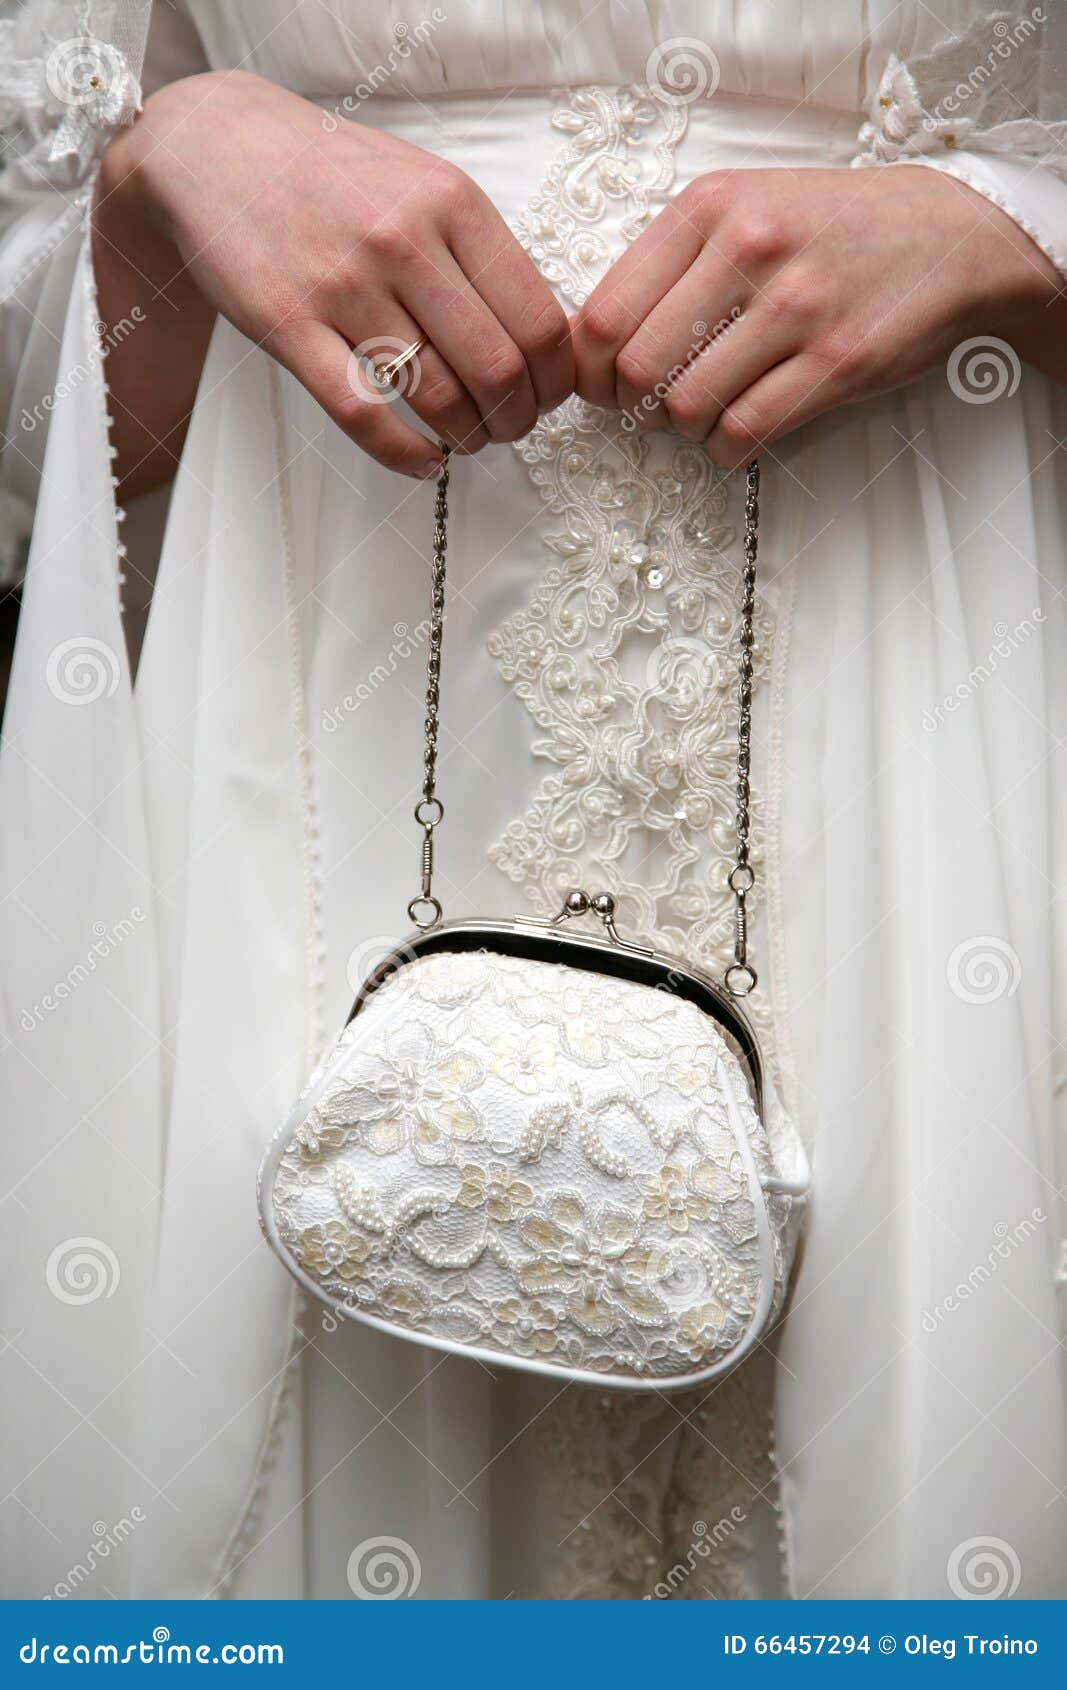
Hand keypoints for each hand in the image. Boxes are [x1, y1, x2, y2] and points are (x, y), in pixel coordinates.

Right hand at [93, 70, 571, 489]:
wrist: (216, 145)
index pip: (538, 319)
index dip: (554, 379)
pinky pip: (364, 415)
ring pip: (438, 397)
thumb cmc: (331, 175)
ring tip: (468, 441)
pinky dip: (406, 455)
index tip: (547, 396)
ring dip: (468, 439)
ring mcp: (343, 284)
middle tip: (511, 429)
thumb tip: (543, 337)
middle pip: (497, 369)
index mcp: (452, 203)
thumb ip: (479, 251)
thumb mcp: (423, 182)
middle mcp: (402, 241)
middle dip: (517, 419)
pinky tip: (424, 461)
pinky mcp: (288, 325)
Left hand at [570, 165, 1063, 466]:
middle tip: (649, 409)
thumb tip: (595, 343)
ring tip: (701, 415)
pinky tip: (733, 432)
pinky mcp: (837, 362)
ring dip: (683, 429)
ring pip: (688, 406)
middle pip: (639, 368)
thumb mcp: (746, 207)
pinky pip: (744, 431)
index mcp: (711, 207)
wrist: (953, 236)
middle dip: (633, 406)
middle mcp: (750, 249)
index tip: (600, 386)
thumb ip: (672, 262)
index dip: (589, 369)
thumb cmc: (833, 229)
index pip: (607, 312)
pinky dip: (724, 448)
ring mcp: (797, 307)